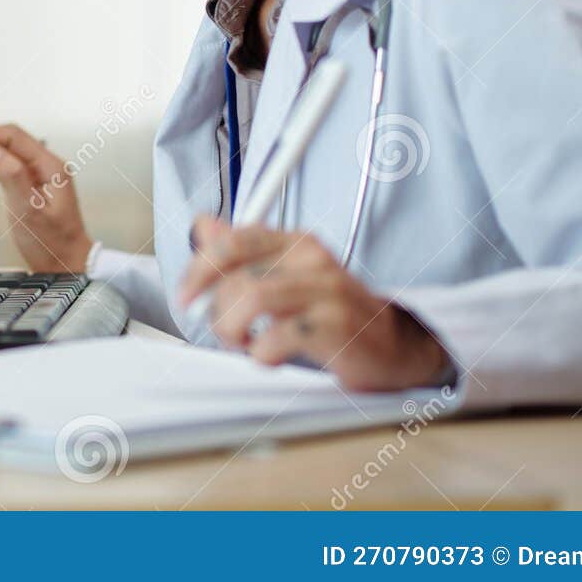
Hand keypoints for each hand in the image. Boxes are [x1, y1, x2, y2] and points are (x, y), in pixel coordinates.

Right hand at [0, 124, 92, 273]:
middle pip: (7, 139)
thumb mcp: (28, 211)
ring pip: (4, 150)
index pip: (12, 136)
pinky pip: (6, 166)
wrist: (68, 264)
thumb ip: (10, 175)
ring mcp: (39, 173)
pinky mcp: (31, 183)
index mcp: (50, 166)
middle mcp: (46, 165)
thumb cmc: (53, 244)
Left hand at [178, 218, 452, 391]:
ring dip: (233, 329)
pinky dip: (260, 353)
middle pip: (237, 273)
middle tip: (225, 332)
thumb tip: (202, 225)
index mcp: (296, 242)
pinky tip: (268, 357)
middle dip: (216, 309)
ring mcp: (327, 291)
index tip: (185, 297)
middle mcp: (312, 258)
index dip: (199, 268)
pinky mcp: (336, 327)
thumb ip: (243, 251)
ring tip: (242, 344)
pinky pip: (277, 337)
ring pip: (252, 298)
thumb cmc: (333, 312)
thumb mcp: (287, 274)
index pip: (234, 240)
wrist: (396, 345)